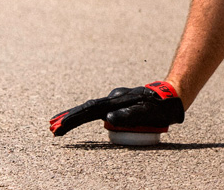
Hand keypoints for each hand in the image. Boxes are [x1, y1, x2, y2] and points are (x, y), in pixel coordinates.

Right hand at [49, 81, 183, 136]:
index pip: (89, 112)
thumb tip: (108, 118)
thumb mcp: (148, 113)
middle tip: (51, 127)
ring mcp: (115, 99)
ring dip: (74, 116)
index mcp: (117, 101)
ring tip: (58, 125)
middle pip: (86, 108)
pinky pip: (97, 109)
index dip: (72, 120)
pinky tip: (79, 118)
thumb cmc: (161, 107)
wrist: (172, 95)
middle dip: (68, 118)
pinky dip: (85, 115)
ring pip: (90, 108)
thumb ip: (129, 116)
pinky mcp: (119, 102)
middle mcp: (113, 98)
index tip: (58, 128)